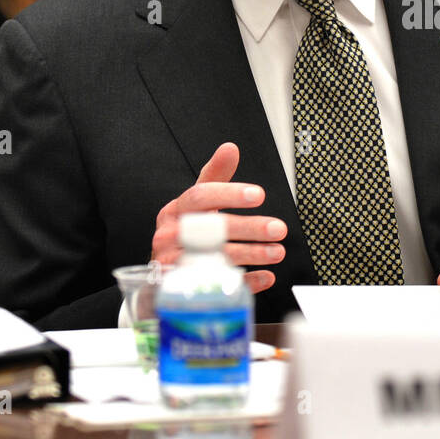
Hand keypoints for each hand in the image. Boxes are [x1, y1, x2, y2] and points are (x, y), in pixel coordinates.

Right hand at [151, 143, 284, 293]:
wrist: (162, 272)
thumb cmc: (185, 232)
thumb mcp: (196, 203)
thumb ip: (214, 177)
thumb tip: (230, 148)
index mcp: (175, 211)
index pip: (200, 197)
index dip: (230, 194)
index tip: (259, 195)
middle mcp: (170, 237)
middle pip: (211, 229)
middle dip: (248, 228)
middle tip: (278, 228)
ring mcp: (174, 265)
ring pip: (215, 258)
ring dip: (250, 254)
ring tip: (277, 252)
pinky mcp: (184, 289)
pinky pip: (216, 286)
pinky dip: (243, 282)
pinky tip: (265, 277)